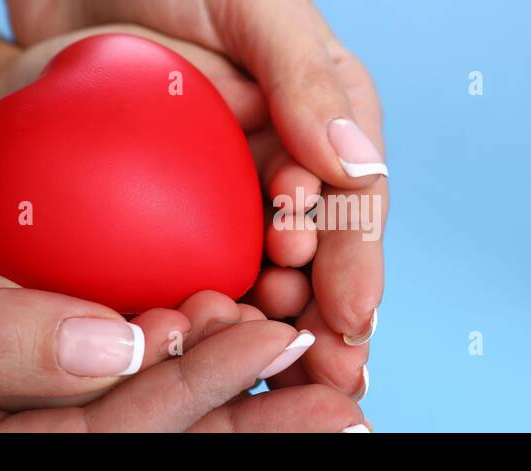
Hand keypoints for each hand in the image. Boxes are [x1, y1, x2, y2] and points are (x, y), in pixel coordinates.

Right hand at [0, 185, 363, 431]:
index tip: (273, 343)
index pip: (104, 446)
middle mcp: (13, 443)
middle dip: (250, 419)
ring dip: (235, 384)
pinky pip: (119, 359)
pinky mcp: (36, 358)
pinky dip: (184, 341)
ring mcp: (29, 404)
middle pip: (151, 441)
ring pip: (149, 404)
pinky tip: (245, 314)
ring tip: (316, 351)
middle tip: (342, 387)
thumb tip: (112, 347)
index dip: (194, 400)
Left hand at [6, 1, 387, 398]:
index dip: (357, 266)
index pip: (355, 203)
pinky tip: (196, 350)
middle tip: (322, 373)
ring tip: (262, 362)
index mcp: (325, 118)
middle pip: (318, 259)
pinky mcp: (173, 218)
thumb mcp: (253, 5)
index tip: (350, 317)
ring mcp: (228, 196)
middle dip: (326, 320)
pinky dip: (201, 316)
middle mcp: (285, 164)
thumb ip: (304, 76)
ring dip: (268, 328)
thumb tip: (356, 161)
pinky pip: (194, 274)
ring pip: (261, 280)